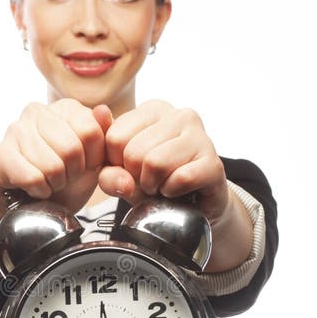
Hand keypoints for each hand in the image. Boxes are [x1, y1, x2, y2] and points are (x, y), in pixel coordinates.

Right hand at [0, 99, 112, 225]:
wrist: (31, 205)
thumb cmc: (64, 179)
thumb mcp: (94, 161)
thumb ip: (104, 136)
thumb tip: (102, 111)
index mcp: (65, 108)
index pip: (91, 131)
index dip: (92, 159)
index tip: (82, 165)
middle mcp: (37, 112)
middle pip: (72, 149)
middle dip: (72, 173)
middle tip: (62, 176)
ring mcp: (15, 130)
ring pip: (52, 166)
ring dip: (54, 184)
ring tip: (47, 181)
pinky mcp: (0, 155)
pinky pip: (33, 178)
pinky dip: (39, 191)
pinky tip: (34, 188)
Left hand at [98, 101, 229, 225]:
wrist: (195, 207)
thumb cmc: (155, 182)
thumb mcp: (121, 172)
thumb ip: (106, 159)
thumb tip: (103, 129)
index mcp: (153, 110)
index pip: (113, 137)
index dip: (116, 164)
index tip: (132, 169)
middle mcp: (179, 115)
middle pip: (133, 152)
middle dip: (135, 177)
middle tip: (150, 181)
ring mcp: (200, 136)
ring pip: (155, 164)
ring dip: (154, 186)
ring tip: (163, 185)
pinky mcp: (214, 163)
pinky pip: (180, 179)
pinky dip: (172, 193)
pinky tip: (178, 190)